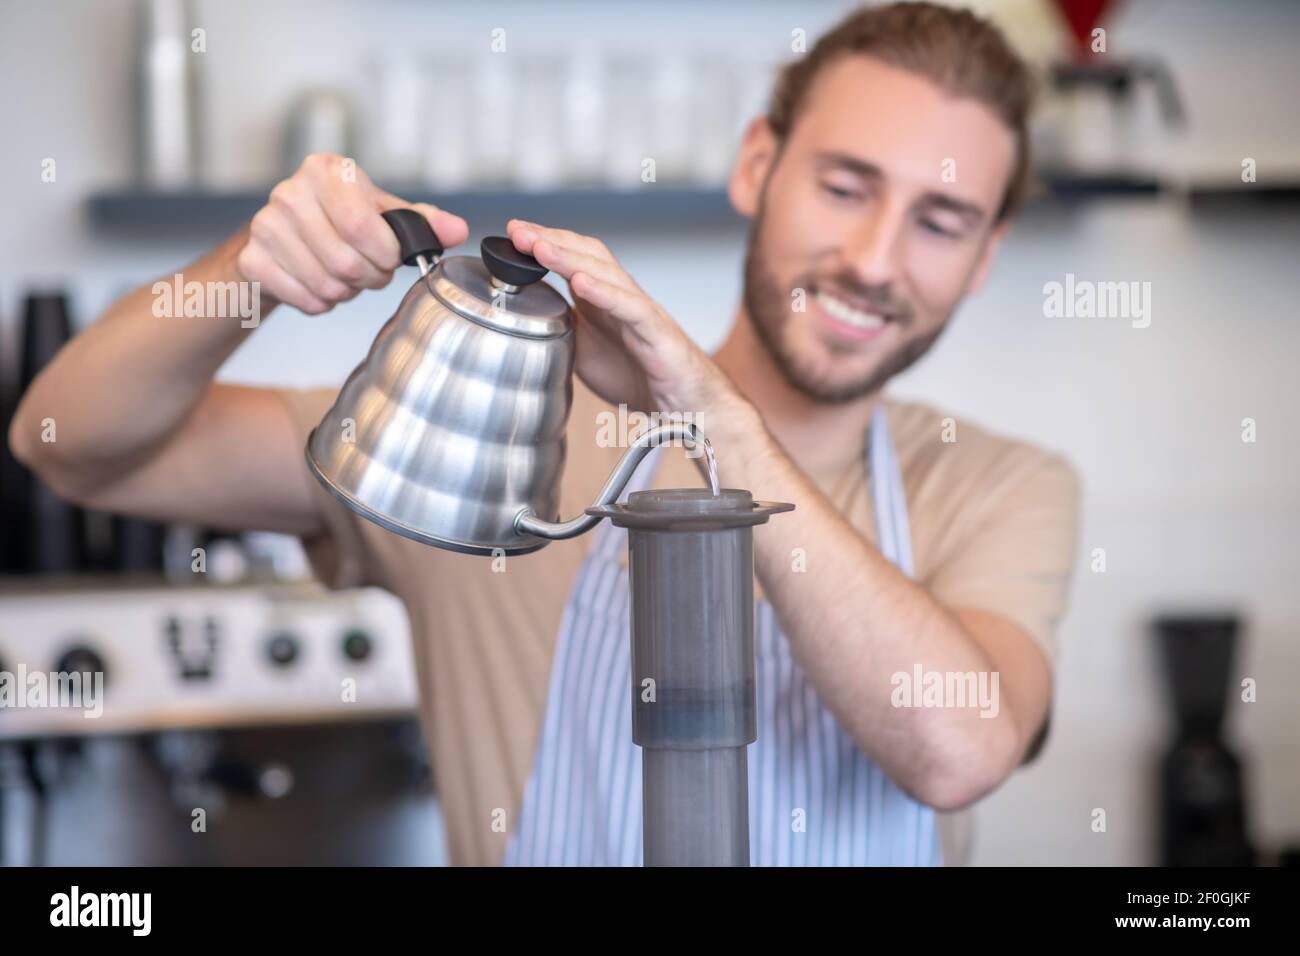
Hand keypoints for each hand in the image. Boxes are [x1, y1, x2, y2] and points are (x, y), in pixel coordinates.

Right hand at [237, 153, 468, 314]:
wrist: (282, 236)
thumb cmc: (337, 220)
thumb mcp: (381, 212)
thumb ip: (421, 222)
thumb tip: (457, 230)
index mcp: (327, 171)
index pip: (364, 227)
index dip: (384, 255)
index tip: (388, 258)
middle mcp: (290, 192)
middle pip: (347, 261)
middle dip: (369, 278)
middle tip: (368, 271)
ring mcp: (265, 225)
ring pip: (327, 284)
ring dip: (346, 291)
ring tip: (343, 275)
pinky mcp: (252, 259)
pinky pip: (305, 299)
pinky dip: (321, 302)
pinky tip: (318, 283)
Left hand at [505, 220, 747, 423]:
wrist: (684, 406)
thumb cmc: (638, 375)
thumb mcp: (582, 350)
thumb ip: (559, 327)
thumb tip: (522, 310)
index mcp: (602, 299)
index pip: (574, 257)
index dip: (544, 242)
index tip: (512, 233)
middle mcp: (621, 297)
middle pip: (587, 254)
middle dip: (550, 239)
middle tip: (516, 231)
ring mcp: (640, 311)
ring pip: (606, 274)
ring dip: (569, 258)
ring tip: (539, 247)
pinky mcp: (657, 332)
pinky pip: (631, 307)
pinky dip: (605, 293)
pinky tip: (580, 284)